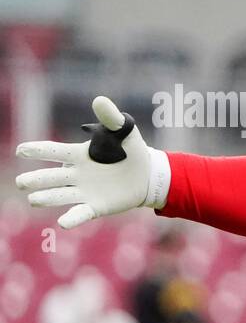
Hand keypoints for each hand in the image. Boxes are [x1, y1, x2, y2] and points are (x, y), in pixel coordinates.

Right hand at [15, 96, 168, 228]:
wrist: (148, 174)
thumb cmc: (132, 150)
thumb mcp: (124, 131)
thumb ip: (111, 117)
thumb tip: (99, 100)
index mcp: (79, 155)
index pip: (54, 152)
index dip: (37, 150)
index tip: (20, 149)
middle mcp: (76, 174)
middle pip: (51, 177)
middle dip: (36, 179)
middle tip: (21, 182)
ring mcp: (84, 191)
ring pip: (60, 196)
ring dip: (46, 198)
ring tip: (33, 200)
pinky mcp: (96, 206)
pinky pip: (80, 213)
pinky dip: (72, 218)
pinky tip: (62, 223)